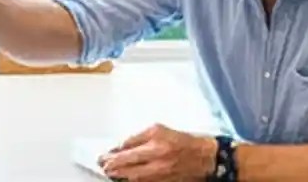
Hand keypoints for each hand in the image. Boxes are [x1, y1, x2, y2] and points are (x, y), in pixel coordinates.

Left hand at [99, 124, 215, 181]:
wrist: (204, 157)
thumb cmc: (183, 141)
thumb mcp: (158, 130)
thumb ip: (138, 137)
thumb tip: (120, 146)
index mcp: (156, 140)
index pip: (128, 148)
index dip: (113, 153)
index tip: (103, 155)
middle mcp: (159, 157)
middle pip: (129, 165)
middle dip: (113, 167)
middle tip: (103, 166)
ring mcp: (162, 172)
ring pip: (135, 178)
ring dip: (120, 176)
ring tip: (110, 173)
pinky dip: (133, 181)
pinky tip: (126, 179)